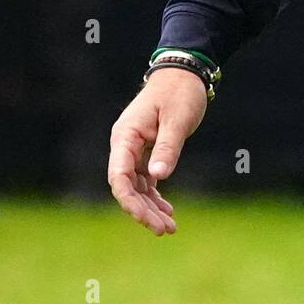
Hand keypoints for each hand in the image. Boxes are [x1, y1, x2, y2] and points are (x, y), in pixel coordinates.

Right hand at [108, 69, 207, 235]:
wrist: (184, 73)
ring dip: (150, 207)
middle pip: (127, 187)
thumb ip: (168, 148)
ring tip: (169, 227)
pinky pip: (146, 179)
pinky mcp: (147, 151)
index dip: (129, 201)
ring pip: (137, 186)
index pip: (119, 176)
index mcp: (126, 136)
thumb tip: (158, 177)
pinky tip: (167, 210)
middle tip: (165, 230)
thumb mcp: (177, 120)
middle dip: (143, 211)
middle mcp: (125, 144)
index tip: (146, 219)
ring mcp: (134, 149)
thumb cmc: (180, 92)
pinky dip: (155, 195)